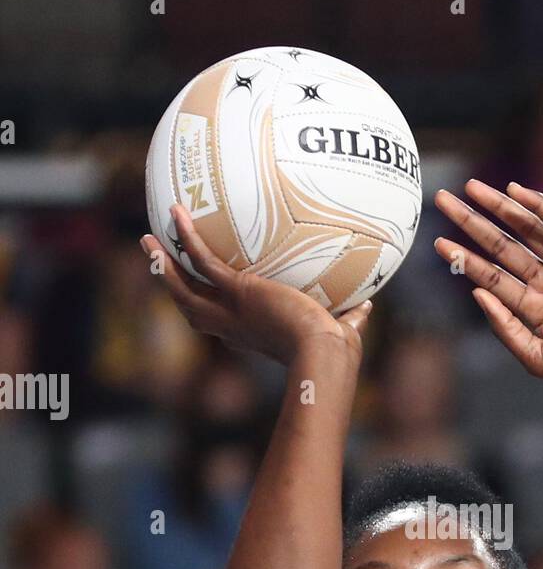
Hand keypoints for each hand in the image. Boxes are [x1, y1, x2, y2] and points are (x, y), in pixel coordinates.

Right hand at [141, 205, 370, 366]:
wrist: (322, 354)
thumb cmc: (335, 353)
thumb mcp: (341, 332)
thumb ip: (351, 318)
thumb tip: (367, 303)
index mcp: (254, 336)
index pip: (226, 325)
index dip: (213, 313)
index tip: (209, 301)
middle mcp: (235, 326)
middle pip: (192, 307)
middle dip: (174, 286)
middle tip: (158, 265)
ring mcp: (231, 310)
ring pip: (185, 288)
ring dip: (164, 265)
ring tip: (148, 240)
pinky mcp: (237, 291)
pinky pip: (204, 260)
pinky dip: (188, 238)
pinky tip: (177, 213)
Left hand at [434, 181, 542, 393]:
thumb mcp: (533, 354)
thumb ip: (504, 325)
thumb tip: (476, 292)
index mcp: (530, 306)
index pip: (489, 275)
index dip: (464, 258)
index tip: (438, 242)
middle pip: (500, 245)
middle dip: (471, 222)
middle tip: (443, 200)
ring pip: (525, 229)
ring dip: (498, 207)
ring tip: (471, 188)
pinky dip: (538, 207)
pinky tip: (516, 192)